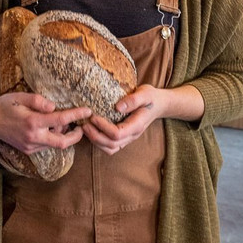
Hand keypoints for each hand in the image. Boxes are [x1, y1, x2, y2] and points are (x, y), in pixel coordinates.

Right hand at [0, 92, 90, 153]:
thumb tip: (54, 107)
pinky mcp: (27, 150)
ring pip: (54, 145)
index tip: (87, 110)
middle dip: (76, 136)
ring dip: (63, 136)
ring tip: (66, 124)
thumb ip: (38, 101)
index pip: (60, 120)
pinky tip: (52, 129)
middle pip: (62, 143)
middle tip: (83, 127)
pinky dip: (53, 138)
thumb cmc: (5, 104)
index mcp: (32, 122)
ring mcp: (30, 146)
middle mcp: (32, 137)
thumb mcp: (20, 96)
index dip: (76, 115)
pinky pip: (46, 145)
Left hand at [80, 84, 202, 153]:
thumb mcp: (145, 93)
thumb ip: (133, 99)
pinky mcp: (124, 137)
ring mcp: (128, 138)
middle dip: (95, 136)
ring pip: (110, 149)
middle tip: (84, 124)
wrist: (158, 104)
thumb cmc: (151, 97)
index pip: (117, 134)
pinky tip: (92, 131)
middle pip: (112, 144)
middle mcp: (132, 135)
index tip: (93, 117)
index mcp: (137, 125)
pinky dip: (99, 142)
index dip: (103, 128)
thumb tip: (117, 107)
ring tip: (85, 128)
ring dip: (96, 141)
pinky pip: (111, 146)